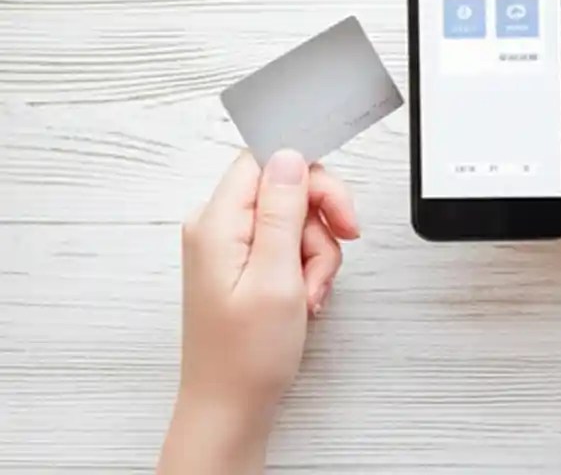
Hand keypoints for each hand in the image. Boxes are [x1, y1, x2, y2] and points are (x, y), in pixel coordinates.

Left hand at [158, 150, 358, 473]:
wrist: (231, 405)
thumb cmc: (247, 354)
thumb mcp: (276, 277)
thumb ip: (282, 211)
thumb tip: (288, 156)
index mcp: (217, 223)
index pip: (266, 161)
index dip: (310, 176)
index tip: (338, 209)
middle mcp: (217, 227)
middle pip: (285, 189)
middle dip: (320, 220)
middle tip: (341, 247)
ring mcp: (229, 246)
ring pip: (294, 219)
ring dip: (316, 252)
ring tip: (310, 292)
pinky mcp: (242, 263)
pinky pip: (286, 244)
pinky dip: (305, 267)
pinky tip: (305, 296)